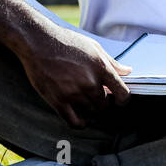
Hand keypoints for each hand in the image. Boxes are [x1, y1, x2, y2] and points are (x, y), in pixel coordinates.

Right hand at [16, 22, 131, 128]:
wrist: (37, 41)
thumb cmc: (66, 42)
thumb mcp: (94, 47)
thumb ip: (112, 62)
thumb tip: (127, 71)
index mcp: (101, 68)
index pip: (122, 93)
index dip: (123, 99)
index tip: (119, 100)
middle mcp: (89, 82)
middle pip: (104, 104)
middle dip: (102, 100)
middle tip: (95, 93)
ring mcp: (73, 93)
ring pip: (90, 110)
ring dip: (88, 106)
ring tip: (82, 96)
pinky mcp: (57, 100)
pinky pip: (73, 121)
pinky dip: (80, 124)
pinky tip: (82, 121)